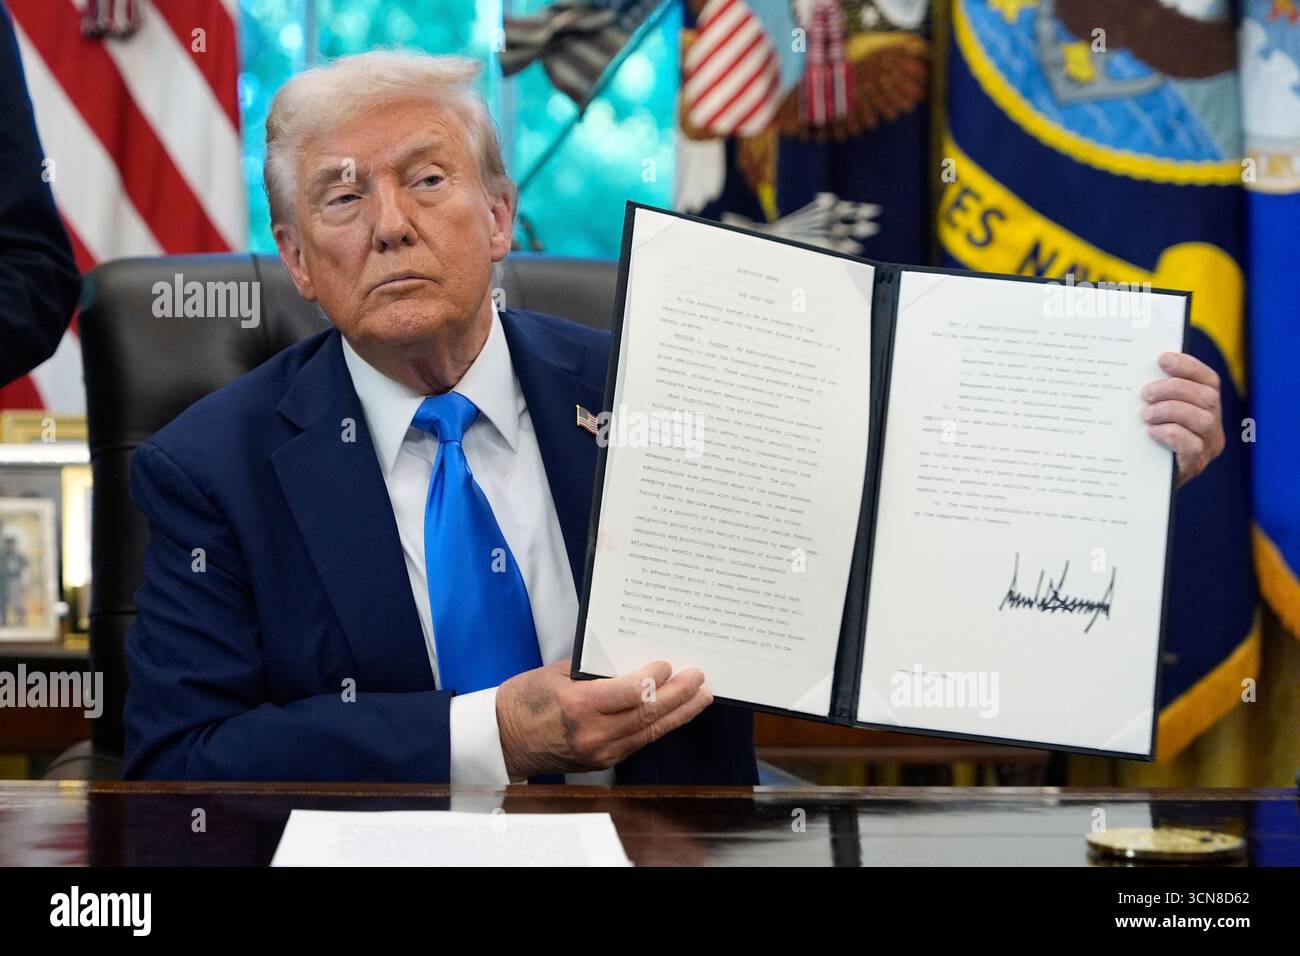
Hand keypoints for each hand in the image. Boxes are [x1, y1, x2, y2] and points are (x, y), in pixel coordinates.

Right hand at [495, 659, 713, 780]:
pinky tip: (674, 714)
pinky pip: (638, 742)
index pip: (632, 693)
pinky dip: (659, 726)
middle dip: (679, 695)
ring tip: (701, 698)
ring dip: (679, 714)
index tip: (670, 664)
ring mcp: (600, 751)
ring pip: (650, 732)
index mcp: (580, 706)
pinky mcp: (602, 761)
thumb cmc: (527, 698)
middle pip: (648, 714)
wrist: (504, 738)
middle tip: (699, 678)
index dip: (656, 679)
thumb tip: (635, 666)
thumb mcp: (558, 673)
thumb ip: (597, 673)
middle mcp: (593, 733)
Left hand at [1140, 351, 1224, 487]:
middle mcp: (1213, 427)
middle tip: (1146, 393)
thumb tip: (1137, 369)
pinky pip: (1192, 445)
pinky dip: (1171, 434)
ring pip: (1203, 419)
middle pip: (1207, 397)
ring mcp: (1207, 447)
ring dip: (1171, 411)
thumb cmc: (1144, 442)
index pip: (1208, 380)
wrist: (1140, 484)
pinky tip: (1151, 432)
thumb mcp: (1150, 415)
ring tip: (1145, 415)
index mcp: (1206, 408)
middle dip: (1174, 389)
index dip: (1188, 366)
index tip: (1163, 358)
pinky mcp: (1195, 466)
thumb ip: (1154, 395)